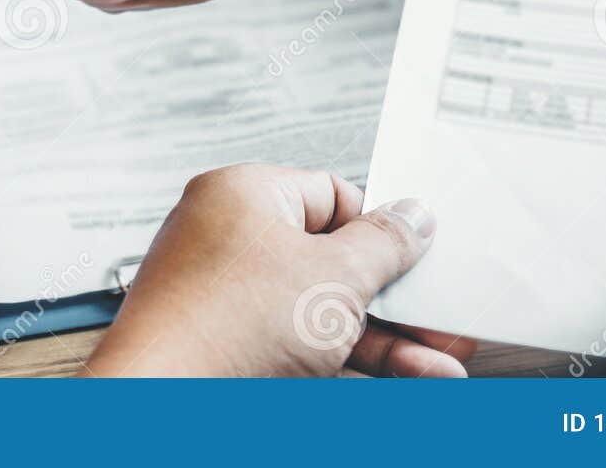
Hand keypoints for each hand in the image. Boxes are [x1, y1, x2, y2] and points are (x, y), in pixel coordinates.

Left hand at [83, 164, 475, 376]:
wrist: (163, 410)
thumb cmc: (223, 329)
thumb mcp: (332, 276)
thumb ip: (383, 245)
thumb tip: (412, 217)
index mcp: (241, 196)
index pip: (329, 195)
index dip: (380, 227)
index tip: (422, 255)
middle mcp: (228, 242)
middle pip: (333, 261)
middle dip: (396, 298)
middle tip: (441, 317)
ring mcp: (228, 302)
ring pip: (324, 314)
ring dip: (389, 341)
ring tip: (442, 363)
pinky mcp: (232, 355)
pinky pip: (305, 350)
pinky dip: (355, 365)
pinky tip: (406, 380)